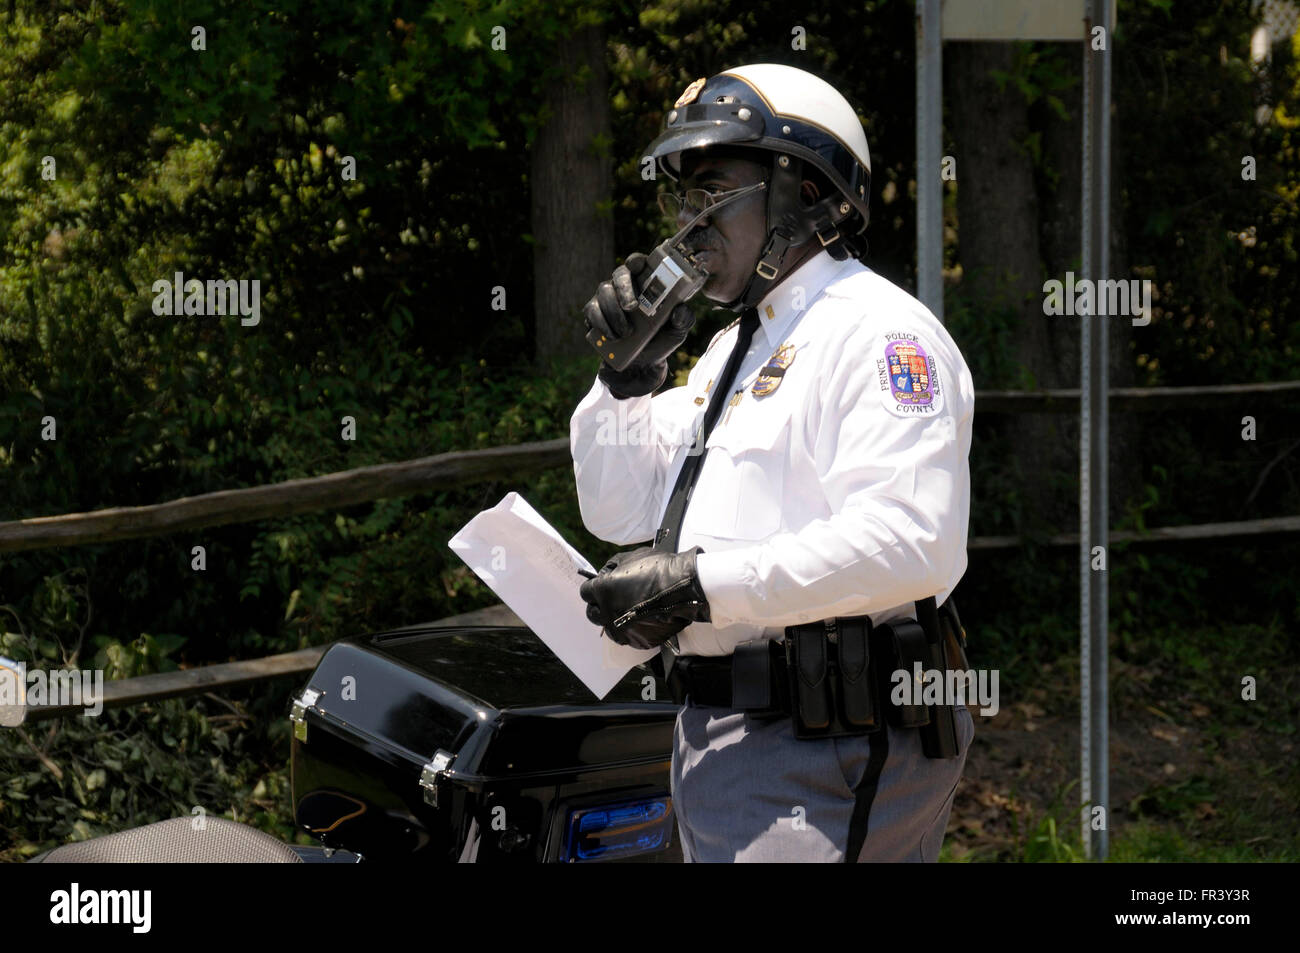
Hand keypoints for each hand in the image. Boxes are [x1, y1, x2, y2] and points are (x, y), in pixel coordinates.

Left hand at [579, 546, 709, 649]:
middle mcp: (608, 613)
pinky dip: (632, 628)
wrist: (685, 588)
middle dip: (599, 606)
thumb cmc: (659, 569)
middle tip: (614, 598)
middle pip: (592, 613)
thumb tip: (605, 574)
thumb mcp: (631, 557)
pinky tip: (643, 617)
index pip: (585, 592)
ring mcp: (622, 630)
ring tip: (631, 608)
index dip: (594, 588)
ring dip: (615, 618)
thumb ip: (612, 566)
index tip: (602, 586)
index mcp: (603, 591)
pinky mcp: (637, 640)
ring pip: (609, 627)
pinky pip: (628, 636)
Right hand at [584, 252, 696, 398]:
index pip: (638, 263)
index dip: (636, 261)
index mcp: (645, 283)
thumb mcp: (677, 332)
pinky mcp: (594, 313)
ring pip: (604, 292)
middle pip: (619, 274)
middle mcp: (624, 286)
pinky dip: (603, 324)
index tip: (637, 267)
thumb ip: (684, 319)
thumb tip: (680, 309)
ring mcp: (607, 298)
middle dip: (624, 289)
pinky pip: (592, 311)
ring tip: (626, 333)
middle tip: (632, 308)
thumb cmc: (659, 340)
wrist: (641, 365)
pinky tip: (613, 337)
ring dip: (614, 313)